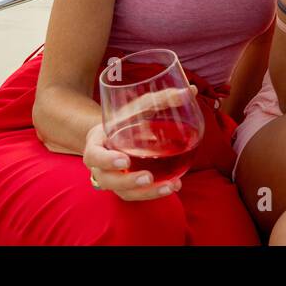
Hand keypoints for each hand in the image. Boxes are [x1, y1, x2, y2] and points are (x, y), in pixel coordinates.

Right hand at [81, 85, 199, 200]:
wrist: (114, 136)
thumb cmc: (125, 119)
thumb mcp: (136, 107)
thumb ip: (160, 99)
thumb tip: (191, 90)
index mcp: (96, 145)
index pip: (94, 155)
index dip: (106, 160)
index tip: (125, 160)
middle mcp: (100, 167)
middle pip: (108, 180)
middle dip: (128, 182)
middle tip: (148, 177)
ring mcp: (113, 180)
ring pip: (124, 193)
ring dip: (147, 192)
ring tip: (169, 187)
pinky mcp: (126, 188)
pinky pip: (137, 196)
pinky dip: (154, 193)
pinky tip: (173, 186)